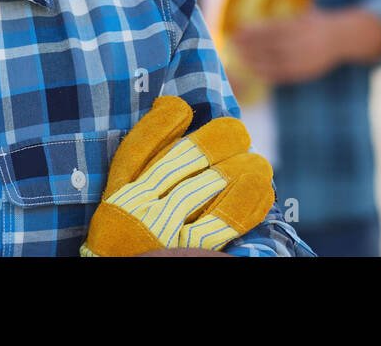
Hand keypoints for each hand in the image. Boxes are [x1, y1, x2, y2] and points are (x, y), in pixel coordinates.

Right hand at [81, 96, 274, 256]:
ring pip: (208, 185)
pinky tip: (261, 188)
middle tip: (240, 133)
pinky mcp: (188, 251)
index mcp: (119, 194)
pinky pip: (224, 220)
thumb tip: (174, 107)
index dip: (160, 124)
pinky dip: (247, 200)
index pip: (137, 149)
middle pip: (181, 161)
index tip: (182, 108)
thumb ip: (142, 162)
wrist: (131, 274)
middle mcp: (137, 209)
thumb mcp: (124, 206)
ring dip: (239, 168)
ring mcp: (162, 230)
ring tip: (257, 162)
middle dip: (216, 142)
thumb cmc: (133, 241)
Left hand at [233, 7, 380, 83]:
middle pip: (269, 46)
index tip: (237, 31)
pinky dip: (267, 73)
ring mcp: (302, 59)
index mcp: (299, 26)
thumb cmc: (318, 22)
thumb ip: (287, 15)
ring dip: (254, 60)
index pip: (271, 30)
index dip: (252, 32)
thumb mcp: (304, 13)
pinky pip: (283, 75)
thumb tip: (266, 8)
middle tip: (232, 44)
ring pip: (274, 62)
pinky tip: (255, 70)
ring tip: (239, 57)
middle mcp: (300, 43)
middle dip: (249, 46)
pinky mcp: (304, 71)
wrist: (343, 38)